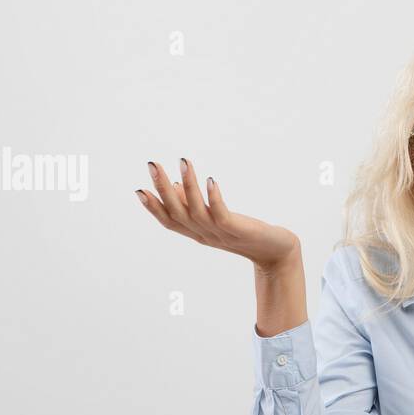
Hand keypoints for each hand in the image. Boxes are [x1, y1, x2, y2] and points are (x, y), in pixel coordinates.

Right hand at [136, 158, 300, 268]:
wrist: (275, 252)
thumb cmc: (245, 233)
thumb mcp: (215, 220)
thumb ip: (195, 205)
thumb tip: (176, 184)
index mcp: (197, 232)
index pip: (169, 221)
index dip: (153, 208)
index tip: (138, 190)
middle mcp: (204, 234)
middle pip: (177, 212)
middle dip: (162, 188)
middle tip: (152, 165)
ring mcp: (220, 233)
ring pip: (197, 210)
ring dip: (189, 185)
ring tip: (183, 162)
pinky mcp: (237, 230)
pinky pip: (222, 214)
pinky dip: (214, 198)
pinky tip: (211, 180)